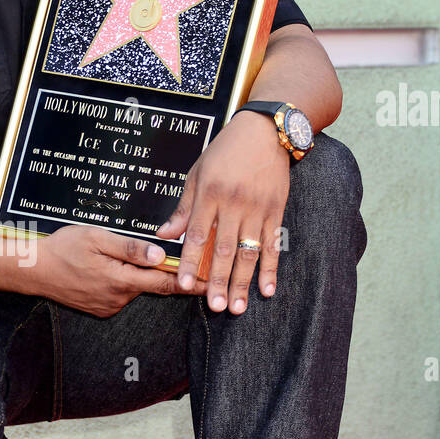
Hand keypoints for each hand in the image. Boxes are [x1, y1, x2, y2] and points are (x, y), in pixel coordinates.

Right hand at [34, 224, 206, 316]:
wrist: (34, 271)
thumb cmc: (64, 249)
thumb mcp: (97, 238)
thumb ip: (130, 248)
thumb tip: (159, 255)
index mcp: (121, 279)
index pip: (165, 282)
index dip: (190, 282)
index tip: (210, 283)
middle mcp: (118, 297)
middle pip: (153, 285)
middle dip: (169, 277)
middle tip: (187, 265)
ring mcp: (109, 305)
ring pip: (136, 288)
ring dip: (140, 276)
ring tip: (124, 259)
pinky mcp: (100, 308)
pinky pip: (121, 294)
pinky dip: (124, 283)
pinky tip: (109, 269)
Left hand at [155, 112, 290, 313]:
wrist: (265, 131)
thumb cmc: (225, 151)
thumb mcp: (197, 173)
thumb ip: (183, 208)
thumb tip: (163, 235)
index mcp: (209, 194)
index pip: (197, 235)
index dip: (192, 262)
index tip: (186, 285)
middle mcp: (234, 203)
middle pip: (225, 249)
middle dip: (219, 281)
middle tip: (216, 307)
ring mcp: (257, 208)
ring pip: (249, 252)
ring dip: (243, 282)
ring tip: (237, 307)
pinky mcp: (276, 210)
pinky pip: (273, 244)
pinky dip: (270, 268)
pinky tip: (267, 289)